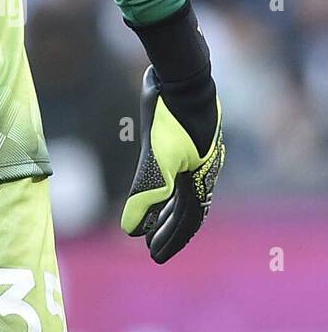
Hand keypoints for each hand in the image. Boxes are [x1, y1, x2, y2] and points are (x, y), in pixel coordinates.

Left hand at [121, 66, 223, 262]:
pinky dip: (161, 186)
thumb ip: (147, 192)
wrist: (179, 75)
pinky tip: (151, 189)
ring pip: (181, 191)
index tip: (155, 256)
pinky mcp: (177, 138)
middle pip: (186, 209)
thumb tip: (131, 230)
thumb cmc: (171, 117)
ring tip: (148, 226)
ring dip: (165, 211)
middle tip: (151, 249)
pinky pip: (172, 171)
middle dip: (168, 231)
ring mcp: (191, 154)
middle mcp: (199, 169)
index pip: (188, 219)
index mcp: (200, 178)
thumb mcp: (157, 157)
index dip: (172, 238)